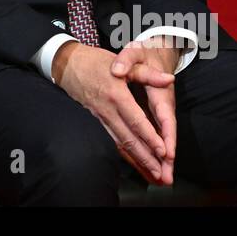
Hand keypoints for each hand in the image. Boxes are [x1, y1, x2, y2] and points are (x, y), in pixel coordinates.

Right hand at [54, 41, 174, 183]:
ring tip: (150, 174)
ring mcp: (99, 117)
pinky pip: (111, 140)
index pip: (136, 121)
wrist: (67, 64)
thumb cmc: (96, 61)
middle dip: (145, 158)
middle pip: (128, 138)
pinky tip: (133, 162)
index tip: (163, 152)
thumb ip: (147, 73)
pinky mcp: (95, 120)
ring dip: (135, 160)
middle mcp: (107, 110)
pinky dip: (123, 154)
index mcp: (116, 95)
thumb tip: (169, 79)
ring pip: (119, 143)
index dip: (150, 138)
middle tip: (160, 174)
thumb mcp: (123, 61)